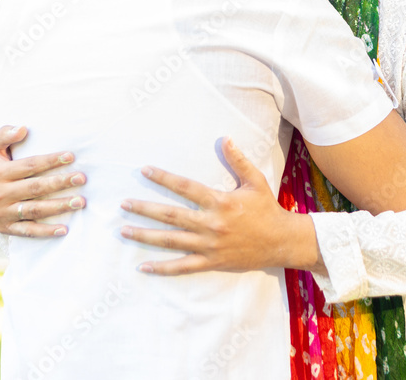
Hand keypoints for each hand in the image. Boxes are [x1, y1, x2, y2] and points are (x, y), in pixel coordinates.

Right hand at [0, 125, 86, 237]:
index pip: (29, 166)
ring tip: (80, 202)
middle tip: (82, 178)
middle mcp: (0, 194)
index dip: (50, 161)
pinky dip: (45, 232)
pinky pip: (28, 231)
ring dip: (58, 207)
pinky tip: (64, 229)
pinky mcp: (7, 228)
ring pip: (35, 210)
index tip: (71, 156)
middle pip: (35, 188)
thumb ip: (4, 135)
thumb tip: (23, 128)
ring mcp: (4, 212)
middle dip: (60, 183)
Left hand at [120, 138, 321, 274]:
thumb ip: (238, 160)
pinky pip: (182, 266)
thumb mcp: (255, 181)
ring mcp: (209, 245)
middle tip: (123, 204)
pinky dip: (162, 267)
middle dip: (144, 208)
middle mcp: (211, 223)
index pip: (185, 187)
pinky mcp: (211, 262)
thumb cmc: (268, 209)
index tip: (144, 171)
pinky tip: (143, 266)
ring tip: (124, 230)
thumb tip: (225, 138)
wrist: (282, 241)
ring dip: (145, 235)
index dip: (163, 178)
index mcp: (219, 201)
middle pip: (170, 215)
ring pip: (171, 240)